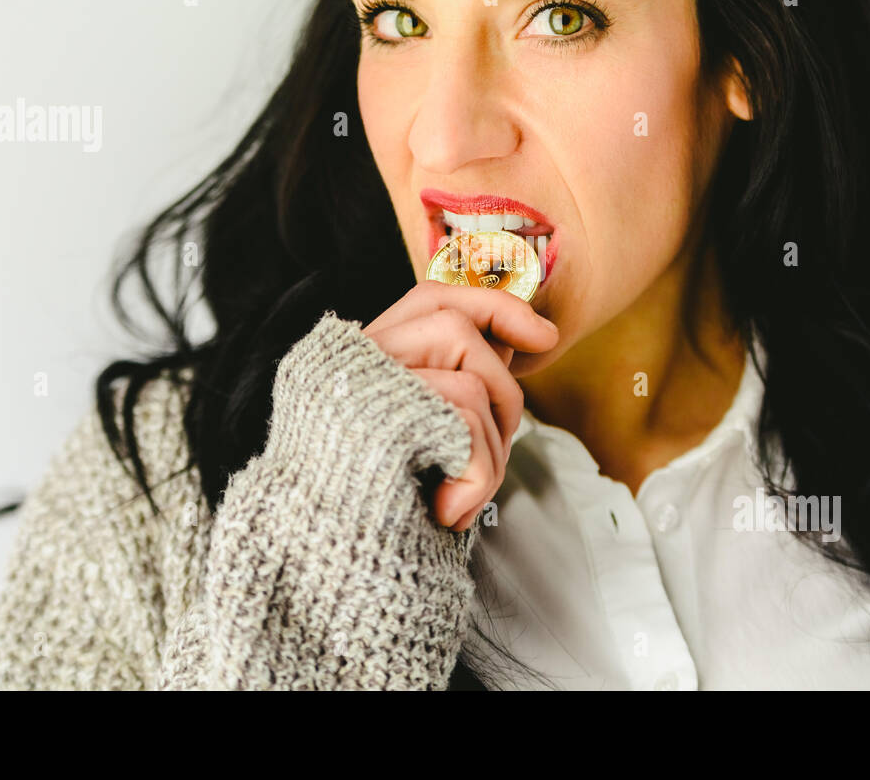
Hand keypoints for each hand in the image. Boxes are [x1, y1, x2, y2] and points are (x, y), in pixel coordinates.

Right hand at [362, 280, 558, 531]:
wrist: (324, 570)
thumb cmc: (375, 514)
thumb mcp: (415, 439)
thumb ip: (451, 382)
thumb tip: (531, 336)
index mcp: (351, 360)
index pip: (431, 298)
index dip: (493, 307)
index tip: (545, 337)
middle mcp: (346, 363)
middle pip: (456, 327)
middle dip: (501, 393)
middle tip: (491, 462)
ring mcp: (357, 390)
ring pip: (470, 383)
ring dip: (489, 453)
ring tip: (462, 504)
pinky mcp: (377, 427)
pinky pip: (462, 422)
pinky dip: (476, 476)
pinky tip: (448, 514)